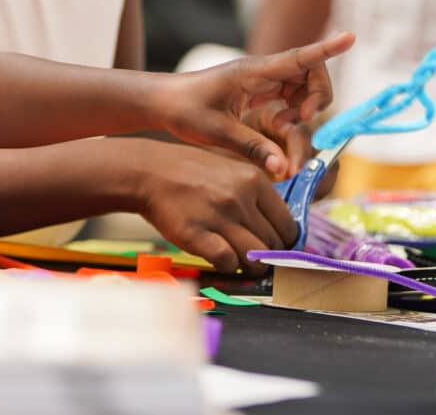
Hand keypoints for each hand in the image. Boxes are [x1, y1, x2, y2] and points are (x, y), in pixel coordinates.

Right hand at [131, 140, 298, 273]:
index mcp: (254, 179)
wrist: (147, 172)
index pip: (289, 226)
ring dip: (249, 266)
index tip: (274, 248)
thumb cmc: (189, 173)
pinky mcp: (197, 234)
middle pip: (274, 245)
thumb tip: (281, 231)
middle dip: (267, 257)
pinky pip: (227, 262)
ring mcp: (219, 216)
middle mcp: (240, 197)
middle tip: (254, 257)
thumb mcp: (229, 169)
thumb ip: (256, 194)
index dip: (283, 243)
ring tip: (238, 260)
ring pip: (255, 259)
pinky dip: (226, 266)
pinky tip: (218, 258)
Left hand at [159, 32, 352, 178]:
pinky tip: (277, 127)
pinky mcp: (257, 93)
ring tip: (281, 129)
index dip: (326, 49)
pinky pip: (289, 98)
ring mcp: (260, 81)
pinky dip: (292, 113)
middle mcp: (262, 72)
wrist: (161, 102)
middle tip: (297, 122)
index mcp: (253, 72)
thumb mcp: (216, 132)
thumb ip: (251, 148)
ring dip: (304, 108)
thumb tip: (284, 169)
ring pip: (302, 88)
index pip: (298, 57)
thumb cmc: (184, 110)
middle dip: (317, 98)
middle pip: (310, 74)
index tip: (350, 37)